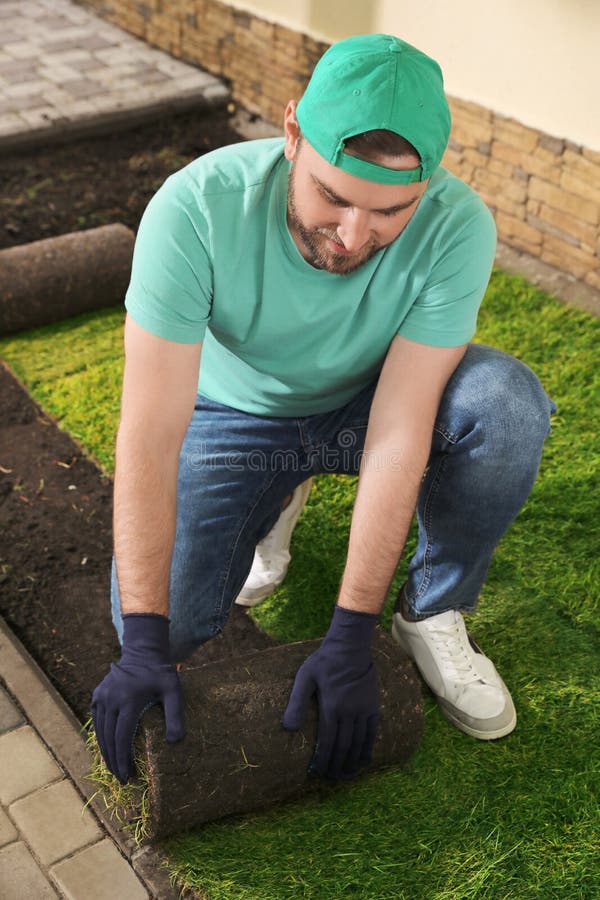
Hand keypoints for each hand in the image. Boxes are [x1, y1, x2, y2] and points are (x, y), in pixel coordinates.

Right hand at [91, 613, 184, 783]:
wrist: (143, 653)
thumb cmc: (161, 674)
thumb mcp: (174, 691)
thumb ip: (176, 715)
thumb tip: (175, 743)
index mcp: (129, 699)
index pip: (121, 737)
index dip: (123, 759)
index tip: (127, 776)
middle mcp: (111, 698)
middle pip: (108, 738)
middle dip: (114, 761)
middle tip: (121, 778)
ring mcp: (102, 695)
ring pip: (100, 731)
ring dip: (106, 752)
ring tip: (115, 768)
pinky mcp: (97, 694)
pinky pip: (97, 720)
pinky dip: (101, 737)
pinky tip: (108, 749)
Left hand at [282, 605, 378, 780]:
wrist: (351, 647)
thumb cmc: (324, 661)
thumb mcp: (305, 677)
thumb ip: (296, 702)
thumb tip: (288, 728)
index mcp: (332, 707)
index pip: (327, 742)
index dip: (322, 760)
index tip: (315, 774)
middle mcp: (350, 712)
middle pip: (343, 747)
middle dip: (336, 766)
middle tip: (329, 779)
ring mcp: (364, 710)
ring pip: (358, 744)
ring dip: (351, 763)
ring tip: (344, 776)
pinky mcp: (373, 707)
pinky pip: (372, 734)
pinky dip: (367, 749)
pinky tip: (362, 761)